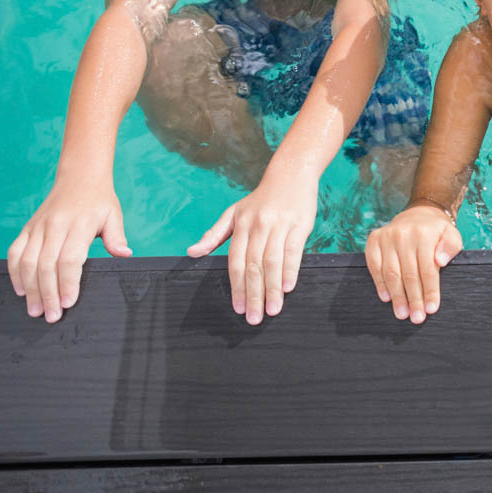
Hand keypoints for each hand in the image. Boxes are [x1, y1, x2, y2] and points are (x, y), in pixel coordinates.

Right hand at [7, 179, 131, 321]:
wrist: (79, 177)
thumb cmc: (99, 201)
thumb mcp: (114, 215)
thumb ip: (117, 237)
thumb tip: (125, 254)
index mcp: (79, 225)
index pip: (70, 259)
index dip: (67, 283)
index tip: (68, 303)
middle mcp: (55, 226)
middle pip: (46, 265)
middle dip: (47, 293)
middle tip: (50, 316)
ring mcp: (38, 227)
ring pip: (27, 261)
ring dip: (30, 288)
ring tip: (34, 310)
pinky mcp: (27, 228)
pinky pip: (14, 252)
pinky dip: (14, 272)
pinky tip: (21, 290)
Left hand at [187, 176, 317, 324]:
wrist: (291, 174)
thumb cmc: (262, 198)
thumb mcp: (234, 213)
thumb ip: (214, 234)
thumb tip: (192, 253)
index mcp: (241, 225)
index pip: (236, 261)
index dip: (236, 286)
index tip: (237, 308)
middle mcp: (258, 225)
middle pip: (254, 266)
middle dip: (253, 294)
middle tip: (253, 318)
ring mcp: (279, 224)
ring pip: (272, 262)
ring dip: (272, 289)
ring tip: (272, 310)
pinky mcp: (299, 224)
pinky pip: (293, 251)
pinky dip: (290, 271)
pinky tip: (288, 287)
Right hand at [364, 202, 463, 322]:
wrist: (419, 214)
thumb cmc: (437, 232)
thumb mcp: (452, 235)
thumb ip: (450, 247)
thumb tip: (440, 261)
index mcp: (424, 234)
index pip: (427, 269)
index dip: (429, 291)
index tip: (431, 309)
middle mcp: (403, 234)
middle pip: (409, 274)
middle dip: (413, 299)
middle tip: (416, 318)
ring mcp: (387, 237)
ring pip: (391, 273)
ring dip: (397, 296)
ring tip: (402, 314)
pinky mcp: (374, 240)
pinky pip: (374, 266)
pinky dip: (380, 283)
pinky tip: (386, 298)